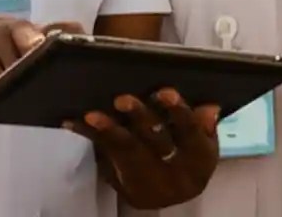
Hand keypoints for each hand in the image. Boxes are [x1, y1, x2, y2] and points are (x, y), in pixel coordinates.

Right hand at [0, 6, 81, 95]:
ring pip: (3, 80)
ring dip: (8, 94)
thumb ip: (36, 38)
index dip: (60, 51)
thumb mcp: (10, 29)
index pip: (46, 37)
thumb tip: (74, 42)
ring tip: (13, 104)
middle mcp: (4, 33)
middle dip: (34, 82)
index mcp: (21, 27)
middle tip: (44, 97)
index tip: (71, 70)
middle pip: (27, 65)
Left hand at [67, 88, 220, 209]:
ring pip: (125, 154)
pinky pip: (103, 156)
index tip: (165, 92)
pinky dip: (88, 135)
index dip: (180, 114)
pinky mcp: (120, 182)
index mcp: (198, 165)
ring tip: (92, 114)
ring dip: (108, 131)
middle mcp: (173, 180)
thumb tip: (209, 107)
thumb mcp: (200, 142)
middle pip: (155, 146)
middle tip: (122, 99)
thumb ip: (202, 125)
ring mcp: (145, 184)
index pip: (192, 138)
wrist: (166, 191)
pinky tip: (72, 121)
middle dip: (139, 120)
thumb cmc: (186, 154)